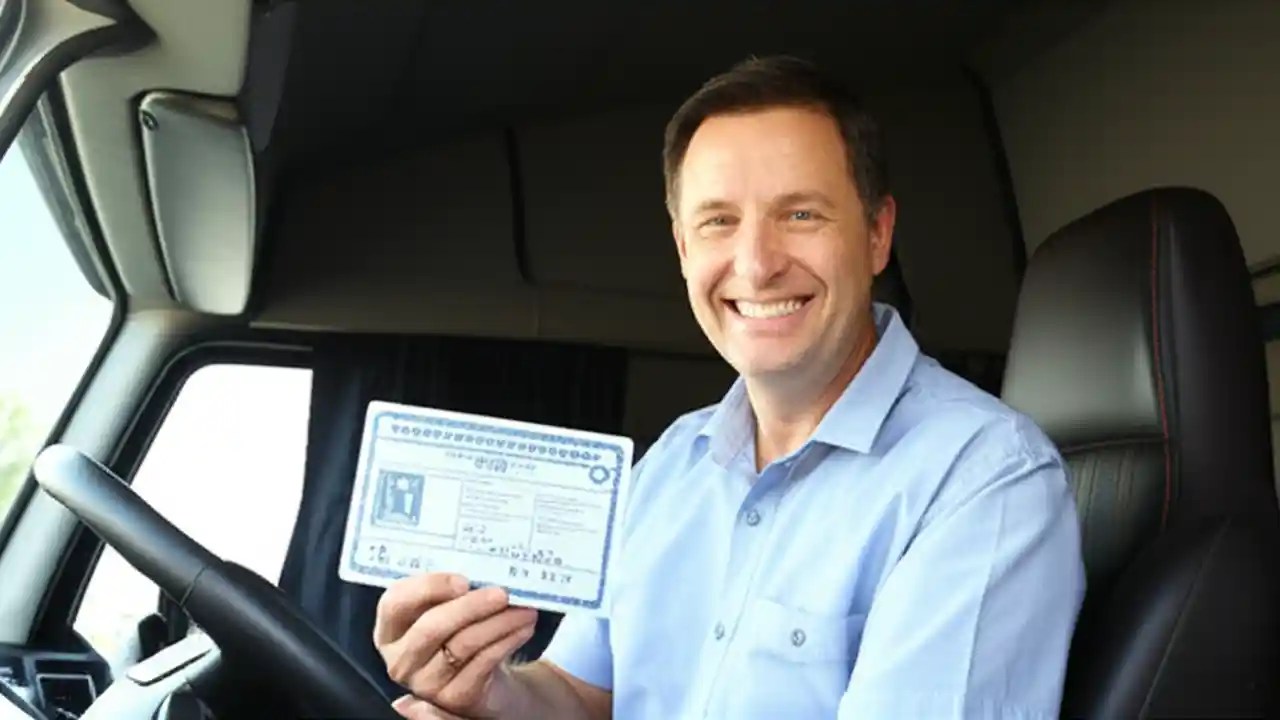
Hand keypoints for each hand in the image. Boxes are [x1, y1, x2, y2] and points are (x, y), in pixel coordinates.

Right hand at [375, 573, 538, 718]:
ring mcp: (425, 683)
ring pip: (462, 645)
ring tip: (524, 609)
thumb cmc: (458, 630)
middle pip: (430, 628)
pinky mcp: (454, 697)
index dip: (427, 588)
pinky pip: (482, 663)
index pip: (395, 603)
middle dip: (470, 607)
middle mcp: (401, 658)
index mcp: (390, 629)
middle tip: (502, 593)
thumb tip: (483, 569)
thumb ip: (450, 591)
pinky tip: (523, 628)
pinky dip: (506, 641)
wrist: (481, 676)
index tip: (463, 580)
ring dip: (498, 623)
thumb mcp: (445, 609)